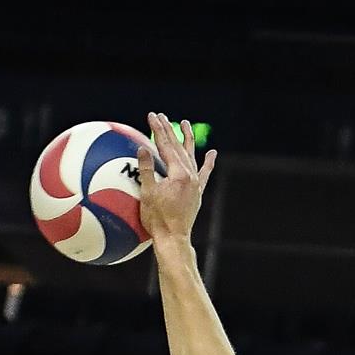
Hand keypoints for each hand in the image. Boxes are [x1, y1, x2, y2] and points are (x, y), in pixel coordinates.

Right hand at [137, 112, 215, 245]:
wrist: (174, 238)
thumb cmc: (157, 219)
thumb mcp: (147, 194)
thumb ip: (145, 170)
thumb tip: (142, 149)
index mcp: (178, 174)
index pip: (165, 145)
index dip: (158, 129)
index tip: (152, 116)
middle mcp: (190, 175)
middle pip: (178, 147)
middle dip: (169, 129)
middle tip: (161, 116)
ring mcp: (196, 184)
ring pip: (192, 155)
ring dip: (187, 139)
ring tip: (186, 124)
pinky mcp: (198, 192)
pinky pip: (205, 174)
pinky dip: (208, 163)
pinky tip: (212, 153)